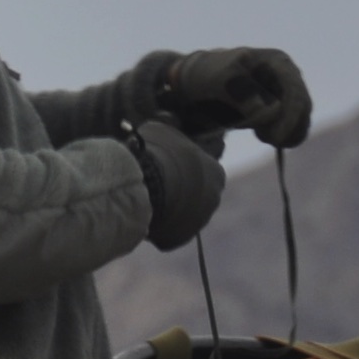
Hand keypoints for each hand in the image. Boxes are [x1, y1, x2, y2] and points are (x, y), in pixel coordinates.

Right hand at [128, 118, 226, 250]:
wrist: (147, 186)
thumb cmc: (157, 153)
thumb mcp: (162, 129)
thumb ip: (170, 129)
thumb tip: (167, 120)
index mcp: (215, 173)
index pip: (204, 167)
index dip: (183, 163)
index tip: (167, 160)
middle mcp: (213, 199)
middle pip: (194, 192)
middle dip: (178, 187)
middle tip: (154, 178)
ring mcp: (197, 221)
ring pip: (181, 212)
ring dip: (167, 205)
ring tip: (145, 195)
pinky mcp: (179, 237)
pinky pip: (167, 229)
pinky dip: (157, 223)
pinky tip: (143, 212)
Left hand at [166, 46, 313, 148]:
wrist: (203, 81)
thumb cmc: (213, 75)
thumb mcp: (224, 81)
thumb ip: (246, 96)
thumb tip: (272, 113)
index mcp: (279, 62)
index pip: (294, 91)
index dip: (290, 117)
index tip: (276, 139)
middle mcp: (289, 77)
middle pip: (302, 108)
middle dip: (287, 128)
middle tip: (267, 139)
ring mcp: (288, 93)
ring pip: (301, 120)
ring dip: (285, 134)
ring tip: (260, 134)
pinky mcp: (284, 109)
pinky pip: (294, 128)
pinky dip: (283, 137)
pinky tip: (262, 134)